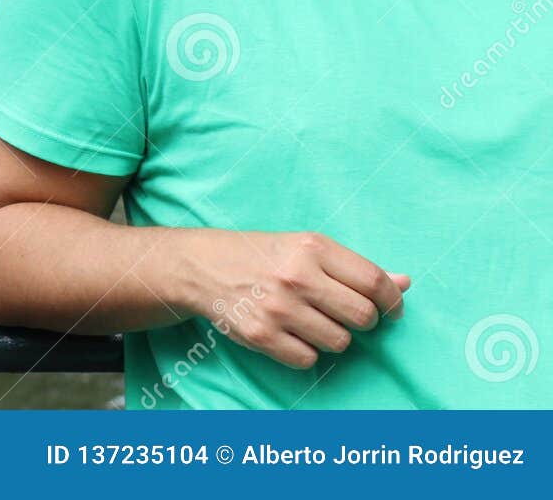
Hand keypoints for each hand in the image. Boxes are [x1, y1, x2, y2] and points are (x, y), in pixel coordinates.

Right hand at [174, 230, 409, 369]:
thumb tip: (405, 283)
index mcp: (312, 247)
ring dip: (333, 337)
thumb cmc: (261, 254)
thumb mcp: (305, 247)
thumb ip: (354, 267)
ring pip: (340, 342)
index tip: (391, 311)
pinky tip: (290, 333)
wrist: (200, 266)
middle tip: (343, 313)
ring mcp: (278, 308)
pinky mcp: (261, 335)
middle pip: (362, 316)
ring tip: (310, 320)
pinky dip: (305, 351)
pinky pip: (309, 359)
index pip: (374, 282)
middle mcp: (296, 276)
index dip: (392, 302)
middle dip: (361, 320)